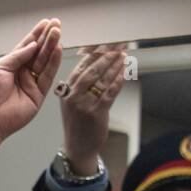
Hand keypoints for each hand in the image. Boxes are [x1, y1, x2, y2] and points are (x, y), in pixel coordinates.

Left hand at [0, 18, 62, 156]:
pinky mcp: (38, 95)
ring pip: (44, 62)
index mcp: (11, 65)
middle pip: (38, 52)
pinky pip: (48, 76)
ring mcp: (31, 83)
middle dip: (47, 38)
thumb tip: (33, 45)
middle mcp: (22, 73)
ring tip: (57, 33)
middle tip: (56, 24)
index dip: (36, 34)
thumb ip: (17, 56)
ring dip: (51, 47)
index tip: (46, 23)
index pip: (26, 46)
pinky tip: (57, 51)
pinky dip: (53, 63)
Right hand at [59, 42, 127, 172]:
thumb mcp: (71, 103)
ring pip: (102, 79)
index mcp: (66, 90)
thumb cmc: (77, 124)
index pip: (82, 66)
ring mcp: (84, 104)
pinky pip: (110, 92)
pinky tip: (124, 72)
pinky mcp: (96, 113)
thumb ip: (79, 85)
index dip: (96, 52)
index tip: (106, 43)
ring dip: (115, 65)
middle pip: (92, 69)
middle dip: (107, 54)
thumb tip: (96, 64)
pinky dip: (118, 80)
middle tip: (118, 44)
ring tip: (124, 55)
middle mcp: (73, 96)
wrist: (78, 147)